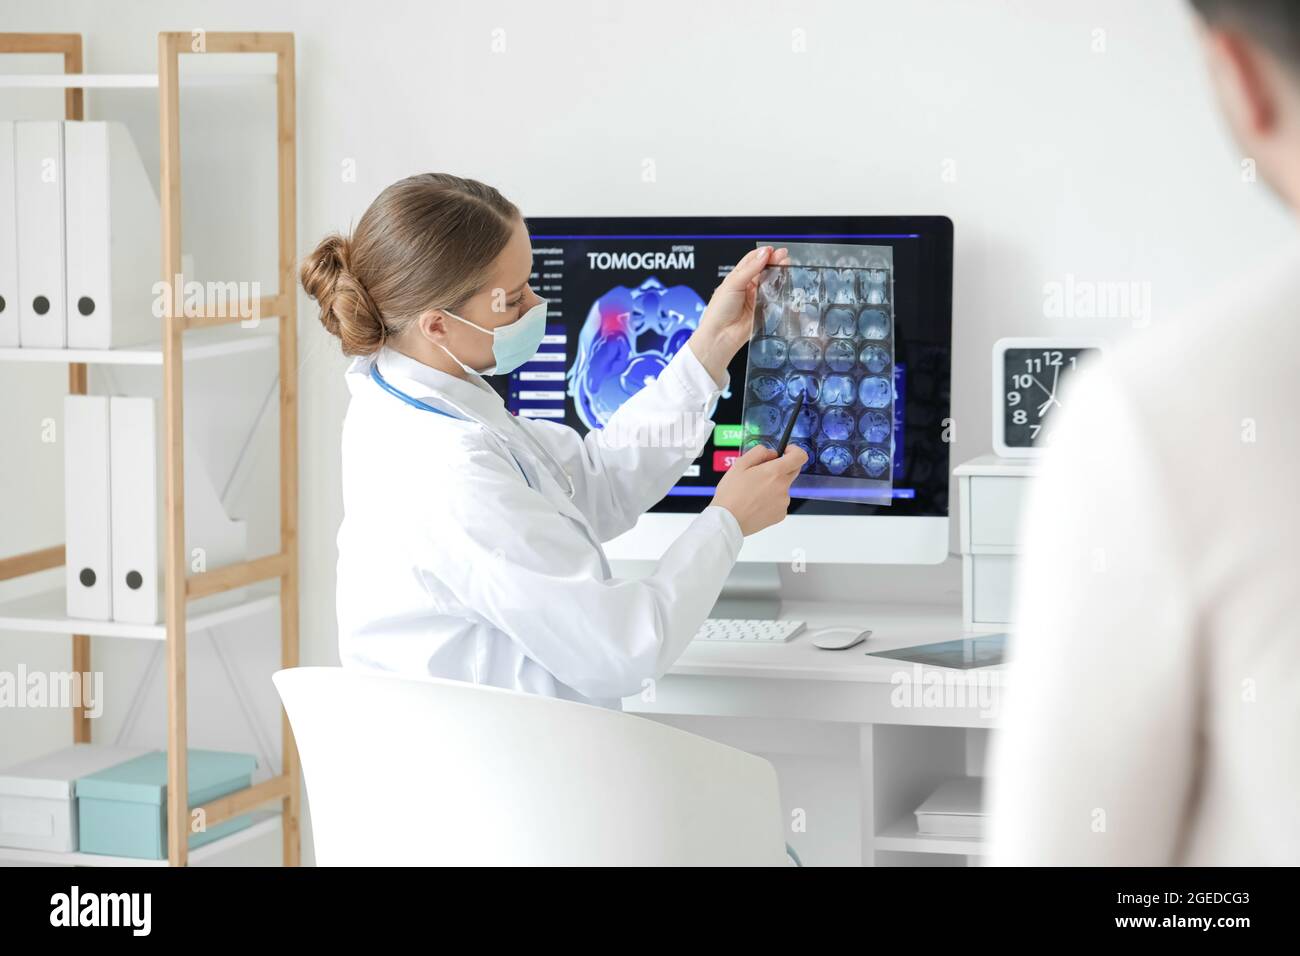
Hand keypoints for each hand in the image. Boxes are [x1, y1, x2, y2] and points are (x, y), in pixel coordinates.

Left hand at [687, 245, 790, 383]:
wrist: (720, 336)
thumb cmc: (719, 311)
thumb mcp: (732, 284)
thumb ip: (750, 269)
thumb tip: (763, 254)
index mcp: (736, 278)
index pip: (751, 261)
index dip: (762, 254)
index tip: (772, 250)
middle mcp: (747, 287)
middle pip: (764, 270)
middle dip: (774, 261)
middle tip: (783, 256)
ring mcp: (756, 298)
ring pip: (771, 282)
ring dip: (779, 273)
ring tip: (785, 265)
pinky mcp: (764, 310)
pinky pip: (775, 298)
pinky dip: (780, 290)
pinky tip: (783, 283)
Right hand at [711, 443, 807, 535]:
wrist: (728, 521)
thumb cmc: (731, 494)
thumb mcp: (740, 464)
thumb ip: (759, 452)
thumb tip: (771, 453)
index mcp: (775, 472)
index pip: (799, 456)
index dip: (795, 451)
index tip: (786, 452)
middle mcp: (783, 487)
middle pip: (792, 471)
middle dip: (780, 469)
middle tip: (762, 474)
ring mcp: (783, 502)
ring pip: (783, 488)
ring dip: (773, 487)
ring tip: (753, 493)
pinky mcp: (781, 514)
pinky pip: (780, 502)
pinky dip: (771, 501)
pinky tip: (756, 503)